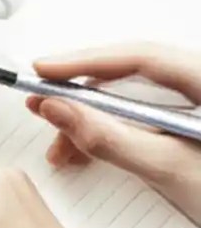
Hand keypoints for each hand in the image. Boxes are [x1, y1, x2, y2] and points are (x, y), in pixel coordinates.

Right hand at [26, 42, 200, 222]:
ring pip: (138, 99)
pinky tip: (94, 151)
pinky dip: (117, 133)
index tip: (44, 71)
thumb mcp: (170, 170)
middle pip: (135, 76)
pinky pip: (149, 118)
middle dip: (84, 98)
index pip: (140, 57)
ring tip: (65, 149)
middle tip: (43, 110)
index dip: (85, 61)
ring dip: (96, 121)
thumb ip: (109, 138)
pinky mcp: (195, 129)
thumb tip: (59, 110)